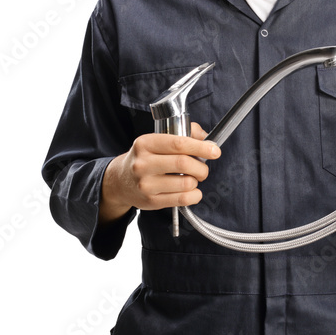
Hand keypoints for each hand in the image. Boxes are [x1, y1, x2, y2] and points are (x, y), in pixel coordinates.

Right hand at [99, 122, 219, 222]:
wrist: (121, 181)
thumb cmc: (145, 158)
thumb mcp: (157, 140)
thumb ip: (185, 133)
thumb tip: (206, 138)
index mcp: (145, 143)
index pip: (179, 143)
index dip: (201, 147)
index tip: (214, 151)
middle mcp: (143, 163)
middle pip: (184, 163)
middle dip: (201, 167)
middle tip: (203, 168)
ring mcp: (146, 184)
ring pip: (186, 183)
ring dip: (196, 181)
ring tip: (191, 179)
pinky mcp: (151, 201)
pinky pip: (183, 199)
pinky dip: (194, 195)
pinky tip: (191, 191)